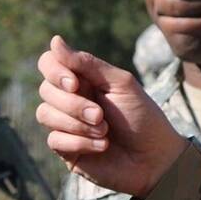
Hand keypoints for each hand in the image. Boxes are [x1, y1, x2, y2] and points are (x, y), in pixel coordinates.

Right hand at [35, 35, 186, 197]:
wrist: (155, 159)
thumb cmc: (142, 118)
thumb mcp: (120, 84)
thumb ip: (87, 63)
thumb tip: (54, 40)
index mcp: (83, 79)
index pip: (49, 63)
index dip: (55, 71)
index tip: (75, 83)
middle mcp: (70, 99)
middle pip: (45, 90)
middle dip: (73, 103)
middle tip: (101, 115)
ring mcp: (66, 124)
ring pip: (45, 114)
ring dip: (77, 123)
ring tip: (105, 131)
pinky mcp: (66, 149)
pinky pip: (54, 139)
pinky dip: (80, 141)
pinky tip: (102, 146)